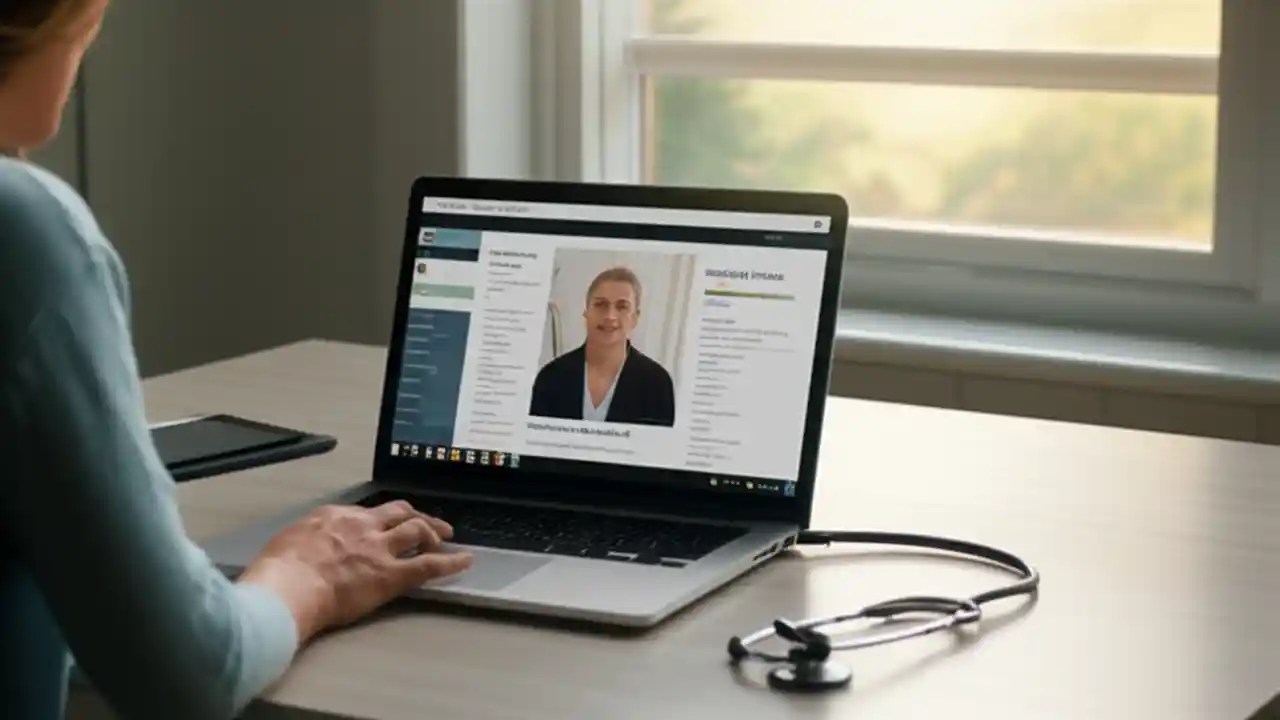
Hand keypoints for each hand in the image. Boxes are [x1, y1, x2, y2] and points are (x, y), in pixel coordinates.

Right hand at [237, 500, 472, 642]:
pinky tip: (464, 561)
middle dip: (416, 515)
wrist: (287, 587)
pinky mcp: (391, 574)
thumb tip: (302, 549)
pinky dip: (450, 562)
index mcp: (335, 517)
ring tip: (447, 538)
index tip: (384, 525)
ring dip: (434, 532)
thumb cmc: (277, 572)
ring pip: (417, 530)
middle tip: (428, 524)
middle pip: (398, 512)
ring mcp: (379, 548)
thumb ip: (304, 541)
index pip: (367, 513)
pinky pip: (429, 564)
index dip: (380, 520)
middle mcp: (361, 526)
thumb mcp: (286, 542)